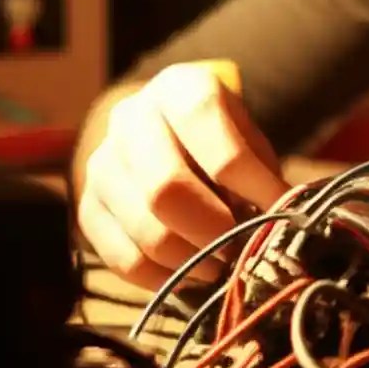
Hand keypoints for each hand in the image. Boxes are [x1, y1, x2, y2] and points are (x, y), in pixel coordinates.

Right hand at [76, 61, 290, 289]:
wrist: (169, 132)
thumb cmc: (223, 139)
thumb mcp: (249, 137)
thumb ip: (260, 173)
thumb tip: (274, 224)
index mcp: (179, 89)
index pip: (208, 131)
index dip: (249, 177)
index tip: (280, 211)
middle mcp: (131, 119)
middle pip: (165, 188)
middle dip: (214, 230)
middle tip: (243, 251)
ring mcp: (102, 163)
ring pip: (144, 229)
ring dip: (191, 260)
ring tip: (222, 266)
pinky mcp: (89, 205)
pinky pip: (121, 258)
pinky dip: (162, 278)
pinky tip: (191, 277)